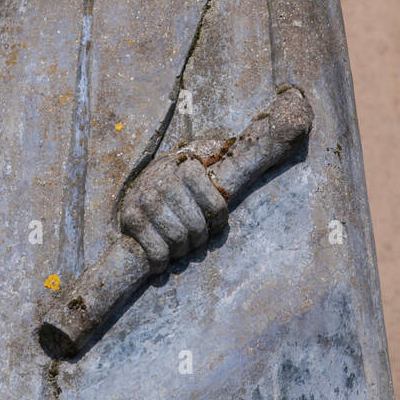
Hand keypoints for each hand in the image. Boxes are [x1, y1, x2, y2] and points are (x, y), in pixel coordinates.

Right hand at [119, 138, 228, 273]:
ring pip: (179, 240)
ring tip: (179, 243)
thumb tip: (270, 138)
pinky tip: (162, 255)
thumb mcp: (204, 161)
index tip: (215, 221)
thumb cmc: (181, 176)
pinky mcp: (130, 218)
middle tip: (194, 235)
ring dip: (182, 249)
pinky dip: (162, 261)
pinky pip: (157, 253)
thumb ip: (228, 159)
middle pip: (197, 227)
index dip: (220, 219)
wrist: (140, 182)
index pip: (218, 206)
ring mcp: (145, 200)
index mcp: (188, 168)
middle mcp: (164, 181)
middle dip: (198, 237)